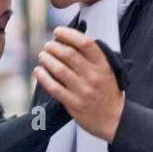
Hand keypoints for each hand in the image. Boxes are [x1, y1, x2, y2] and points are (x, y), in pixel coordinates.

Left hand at [34, 27, 125, 141]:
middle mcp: (93, 76)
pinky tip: (38, 71)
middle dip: (54, 47)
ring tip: (43, 56)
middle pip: (68, 54)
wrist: (114, 120)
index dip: (68, 34)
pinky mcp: (73, 103)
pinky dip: (43, 77)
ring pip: (59, 69)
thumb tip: (71, 42)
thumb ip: (94, 58)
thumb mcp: (108, 71)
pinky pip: (54, 88)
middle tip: (48, 46)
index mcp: (103, 65)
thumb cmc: (108, 93)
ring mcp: (83, 90)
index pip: (84, 43)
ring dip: (47, 60)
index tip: (57, 31)